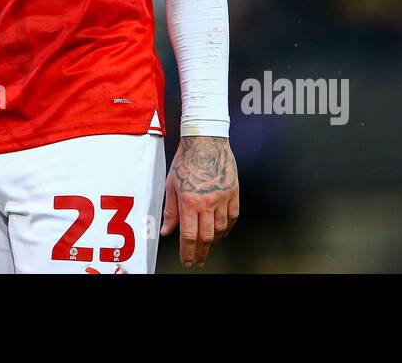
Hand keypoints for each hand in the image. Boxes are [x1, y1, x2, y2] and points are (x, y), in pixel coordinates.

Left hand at [161, 135, 238, 267]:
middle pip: (206, 237)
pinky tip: (221, 232)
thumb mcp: (171, 184)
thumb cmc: (186, 160)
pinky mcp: (234, 193)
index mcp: (189, 200)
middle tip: (197, 261)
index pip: (189, 235)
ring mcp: (223, 198)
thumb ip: (170, 210)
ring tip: (207, 247)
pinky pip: (233, 217)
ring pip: (221, 229)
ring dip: (213, 242)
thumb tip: (167, 231)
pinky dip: (227, 228)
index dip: (188, 252)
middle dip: (201, 253)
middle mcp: (207, 202)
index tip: (187, 261)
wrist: (206, 140)